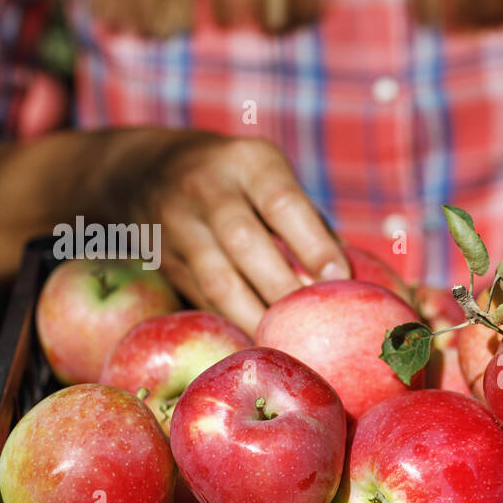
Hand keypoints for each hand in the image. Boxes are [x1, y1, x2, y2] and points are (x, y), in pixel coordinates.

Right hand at [102, 130, 348, 333]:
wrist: (147, 170)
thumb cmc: (240, 182)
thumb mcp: (272, 178)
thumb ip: (310, 224)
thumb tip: (355, 281)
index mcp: (248, 162)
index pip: (281, 202)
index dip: (313, 245)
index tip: (339, 279)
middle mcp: (207, 188)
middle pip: (245, 244)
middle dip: (284, 288)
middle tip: (317, 322)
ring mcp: (178, 225)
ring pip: (218, 281)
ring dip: (258, 317)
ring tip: (290, 340)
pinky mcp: (164, 261)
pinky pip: (204, 300)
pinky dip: (236, 323)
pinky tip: (262, 339)